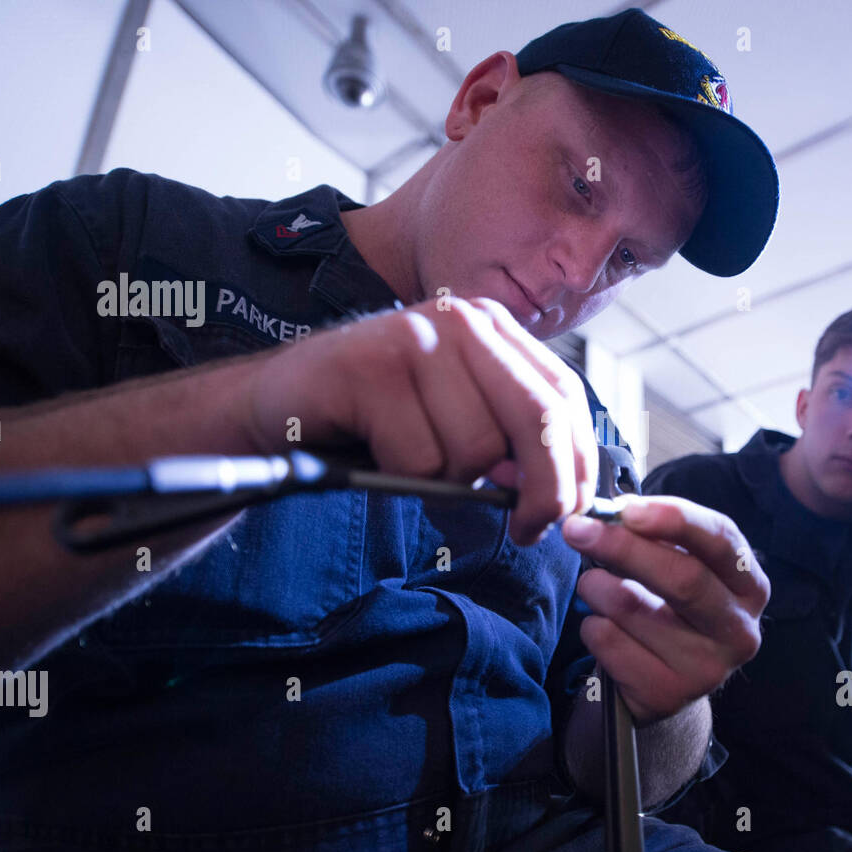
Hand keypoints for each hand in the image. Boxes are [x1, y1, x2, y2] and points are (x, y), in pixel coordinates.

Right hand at [244, 295, 595, 543]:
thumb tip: (564, 493)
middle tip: (526, 530)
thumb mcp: (455, 419)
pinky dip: (404, 479)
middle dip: (543, 491)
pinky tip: (378, 455)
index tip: (570, 513)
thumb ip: (510, 438)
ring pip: (476, 449)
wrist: (274, 404)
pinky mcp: (371, 368)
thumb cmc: (374, 421)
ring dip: (450, 484)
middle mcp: (461, 320)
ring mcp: (415, 337)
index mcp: (493, 328)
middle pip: (537, 419)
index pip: (564, 397)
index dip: (578, 464)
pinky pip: (420, 458)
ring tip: (411, 464)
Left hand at [561, 496, 769, 723]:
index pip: (721, 541)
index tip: (626, 508)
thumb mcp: (680, 567)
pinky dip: (592, 626)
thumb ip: (658, 536)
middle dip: (622, 547)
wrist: (667, 682)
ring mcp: (707, 670)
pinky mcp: (667, 696)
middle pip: (682, 578)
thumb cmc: (671, 607)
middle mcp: (739, 631)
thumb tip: (612, 511)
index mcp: (750, 587)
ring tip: (593, 585)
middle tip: (577, 529)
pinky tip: (602, 627)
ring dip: (596, 587)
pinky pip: (609, 643)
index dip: (674, 519)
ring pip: (632, 608)